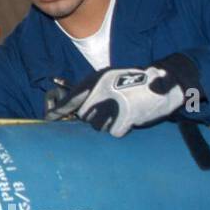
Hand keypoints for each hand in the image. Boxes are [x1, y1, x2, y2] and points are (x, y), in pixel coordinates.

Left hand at [62, 54, 200, 136]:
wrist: (160, 85)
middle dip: (94, 117)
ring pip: (98, 126)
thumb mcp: (109, 78)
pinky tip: (130, 117)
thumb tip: (74, 106)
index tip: (48, 119)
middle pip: (84, 117)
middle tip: (110, 110)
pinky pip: (114, 131)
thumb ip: (91, 91)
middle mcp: (98, 94)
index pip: (70, 100)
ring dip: (108, 123)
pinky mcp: (122, 119)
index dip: (57, 110)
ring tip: (122, 110)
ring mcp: (110, 107)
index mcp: (94, 81)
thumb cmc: (134, 82)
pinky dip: (121, 128)